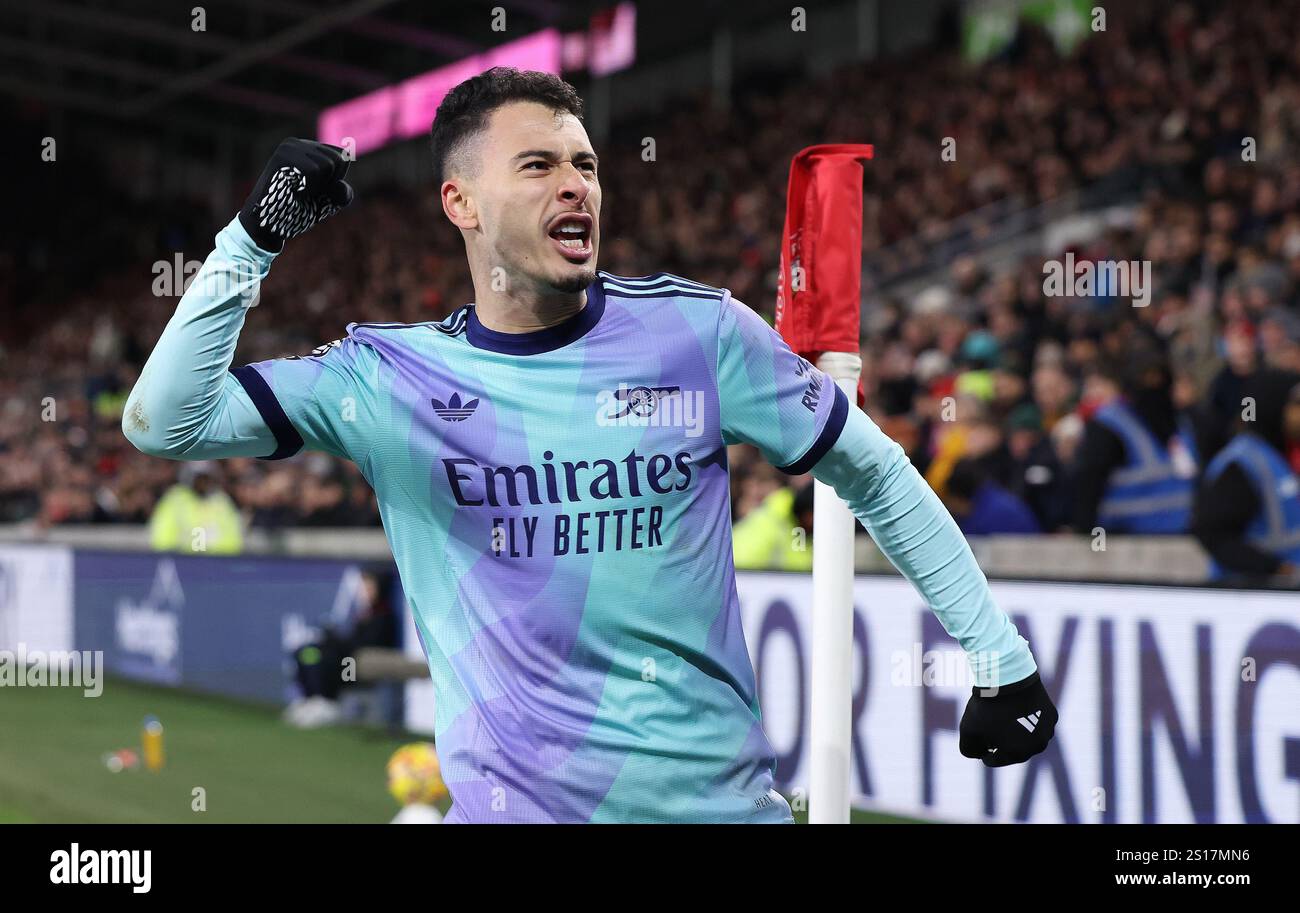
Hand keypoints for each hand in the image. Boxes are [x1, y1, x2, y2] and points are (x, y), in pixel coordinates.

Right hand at [239, 138, 353, 252]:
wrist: (269, 226)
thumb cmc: (297, 213)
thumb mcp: (328, 203)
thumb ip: (343, 193)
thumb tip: (340, 183)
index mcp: (309, 150)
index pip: (342, 155)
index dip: (336, 179)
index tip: (316, 190)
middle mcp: (298, 144)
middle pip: (338, 159)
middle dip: (329, 183)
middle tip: (306, 192)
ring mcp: (289, 148)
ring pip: (328, 164)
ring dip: (318, 187)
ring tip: (297, 191)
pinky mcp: (282, 157)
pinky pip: (314, 171)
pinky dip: (309, 187)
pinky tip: (293, 190)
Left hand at [959, 671, 1057, 766]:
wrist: (1008, 676)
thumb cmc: (987, 705)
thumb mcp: (968, 730)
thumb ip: (969, 749)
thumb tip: (979, 754)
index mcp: (1018, 754)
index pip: (993, 760)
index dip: (981, 749)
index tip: (977, 735)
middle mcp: (1038, 746)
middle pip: (1013, 750)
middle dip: (1000, 742)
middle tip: (988, 727)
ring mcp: (1047, 730)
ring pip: (1028, 737)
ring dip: (1016, 732)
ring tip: (1002, 717)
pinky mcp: (1052, 715)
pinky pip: (1037, 722)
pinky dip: (1027, 718)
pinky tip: (1015, 708)